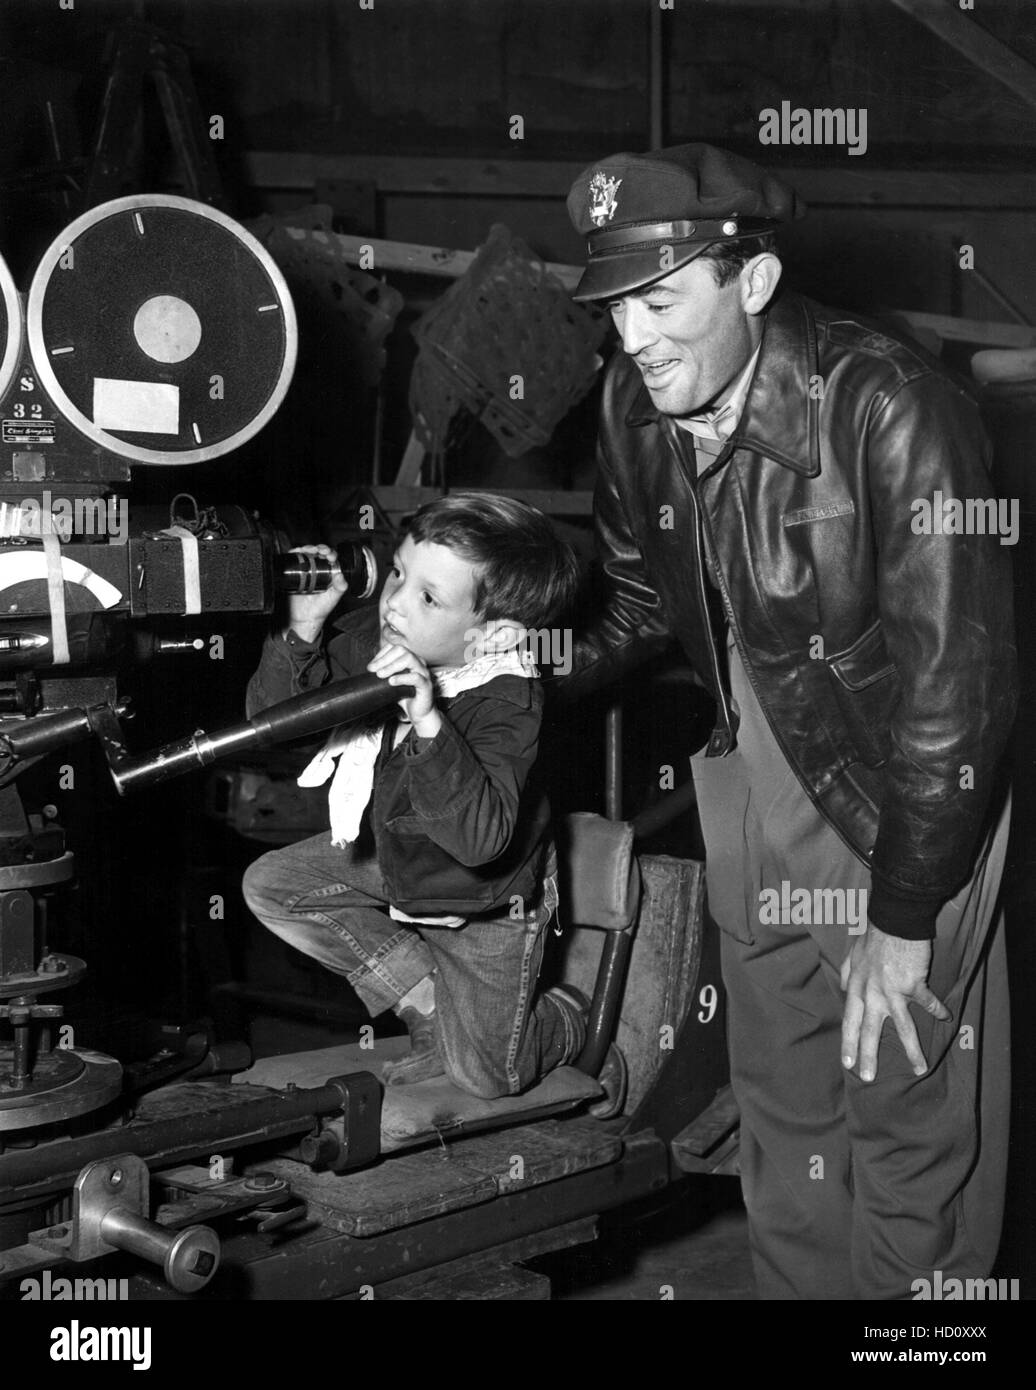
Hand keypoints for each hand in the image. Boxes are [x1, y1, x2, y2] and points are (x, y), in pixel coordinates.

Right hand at [286, 544, 347, 640]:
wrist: (304, 619)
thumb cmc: (319, 609)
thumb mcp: (333, 598)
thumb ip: (340, 587)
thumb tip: (340, 575)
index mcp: (329, 573)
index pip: (330, 558)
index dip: (330, 553)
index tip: (329, 555)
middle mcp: (318, 570)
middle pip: (318, 552)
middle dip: (318, 548)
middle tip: (318, 550)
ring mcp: (305, 570)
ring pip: (306, 554)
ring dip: (306, 548)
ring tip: (308, 550)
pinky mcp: (293, 573)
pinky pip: (293, 560)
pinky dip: (294, 553)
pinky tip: (296, 553)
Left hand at [367, 643, 440, 735]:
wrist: (418, 713)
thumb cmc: (405, 696)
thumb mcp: (392, 682)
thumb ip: (384, 674)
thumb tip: (368, 670)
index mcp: (410, 659)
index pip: (395, 648)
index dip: (381, 655)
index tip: (371, 667)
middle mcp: (418, 662)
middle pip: (401, 650)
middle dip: (384, 659)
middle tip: (373, 670)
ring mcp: (424, 672)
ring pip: (409, 659)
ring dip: (392, 666)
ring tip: (380, 675)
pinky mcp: (426, 684)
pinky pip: (415, 677)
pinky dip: (402, 677)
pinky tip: (392, 681)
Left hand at [840, 923, 949, 1082]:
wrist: (894, 920)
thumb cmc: (872, 935)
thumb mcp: (851, 954)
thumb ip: (847, 972)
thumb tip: (843, 986)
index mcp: (857, 987)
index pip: (849, 1020)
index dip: (848, 1042)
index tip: (847, 1062)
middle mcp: (872, 994)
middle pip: (869, 1031)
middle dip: (868, 1056)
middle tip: (868, 1078)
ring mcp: (892, 991)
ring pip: (902, 1027)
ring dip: (911, 1050)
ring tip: (919, 1069)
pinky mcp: (913, 984)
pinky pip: (928, 1003)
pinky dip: (938, 1010)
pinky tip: (947, 1019)